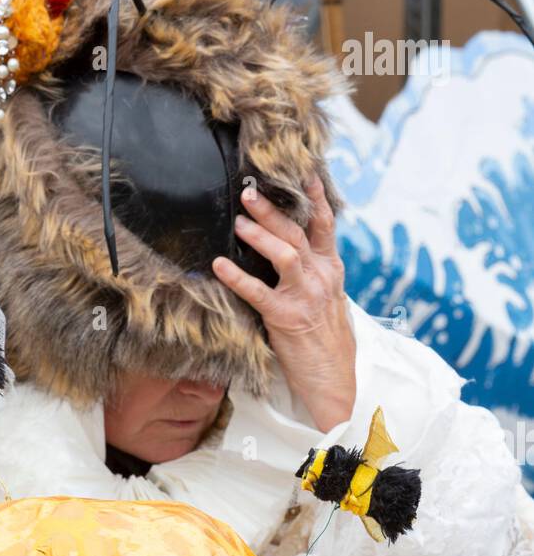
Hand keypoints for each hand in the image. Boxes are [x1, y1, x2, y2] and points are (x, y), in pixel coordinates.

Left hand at [212, 176, 355, 433]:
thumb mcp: (327, 303)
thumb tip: (290, 255)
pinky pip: (258, 293)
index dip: (314, 199)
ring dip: (260, 234)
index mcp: (331, 272)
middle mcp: (321, 279)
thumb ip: (313, 277)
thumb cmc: (326, 344)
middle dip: (273, 210)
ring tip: (238, 221)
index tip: (303, 174)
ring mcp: (305, 298)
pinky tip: (219, 266)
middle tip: (249, 192)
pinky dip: (237, 277)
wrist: (335, 381)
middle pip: (297, 233)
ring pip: (284, 253)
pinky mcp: (286, 319)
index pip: (324, 227)